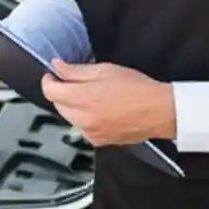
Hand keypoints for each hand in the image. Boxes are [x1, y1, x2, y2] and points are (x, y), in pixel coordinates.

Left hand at [41, 58, 175, 145]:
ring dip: (72, 105)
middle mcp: (83, 119)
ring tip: (91, 95)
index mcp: (83, 99)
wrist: (159, 111)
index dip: (48, 80)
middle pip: (58, 104)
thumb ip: (76, 71)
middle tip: (74, 81)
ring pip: (69, 117)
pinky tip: (99, 109)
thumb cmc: (136, 87)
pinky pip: (82, 127)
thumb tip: (56, 67)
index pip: (50, 92)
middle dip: (61, 92)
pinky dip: (84, 117)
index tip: (52, 74)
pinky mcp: (99, 141)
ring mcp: (90, 133)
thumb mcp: (104, 70)